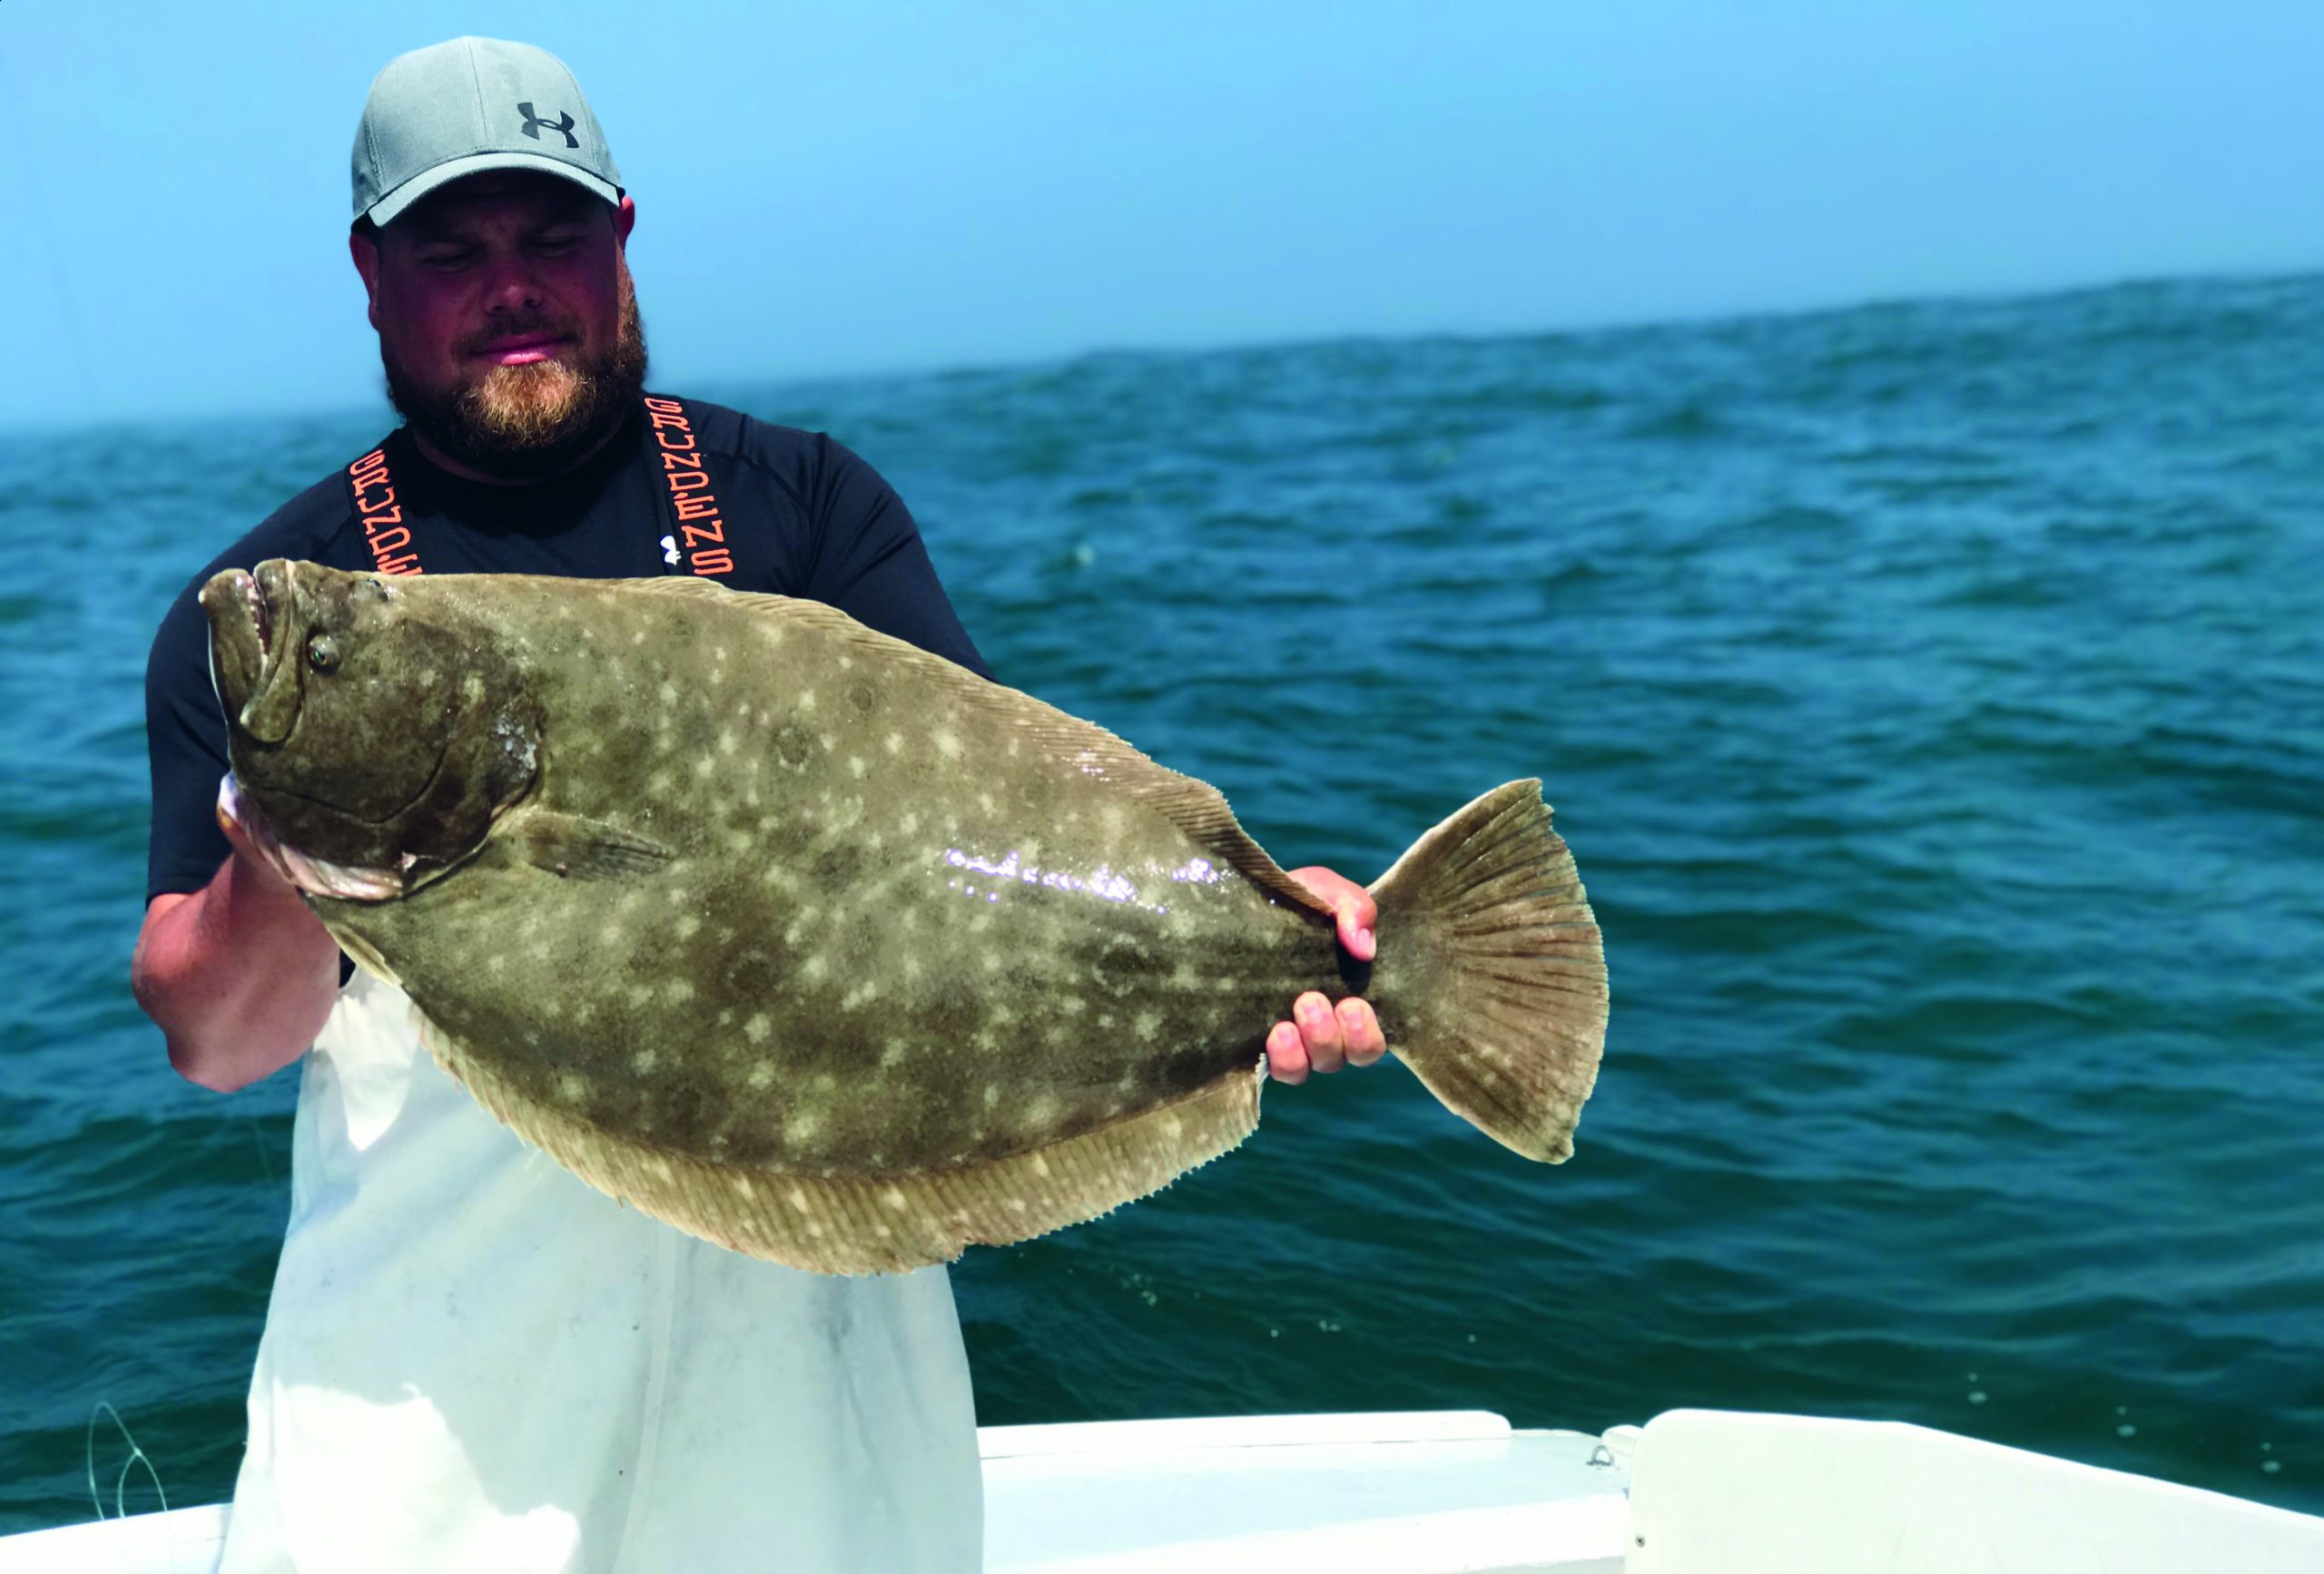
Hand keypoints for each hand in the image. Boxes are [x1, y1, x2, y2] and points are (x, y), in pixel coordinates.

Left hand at [1265, 867, 1384, 1083]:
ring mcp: (1290, 1036)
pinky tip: (1272, 1033)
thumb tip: (1363, 947)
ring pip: (1308, 1069)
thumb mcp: (1327, 890)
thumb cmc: (1297, 901)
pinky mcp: (1255, 1041)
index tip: (1353, 1005)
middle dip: (1333, 1036)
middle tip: (1311, 1000)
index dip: (1365, 1035)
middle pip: (1344, 1057)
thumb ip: (1355, 907)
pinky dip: (1280, 1058)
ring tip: (1286, 1022)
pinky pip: (1274, 1068)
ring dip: (1304, 1050)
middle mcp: (1324, 1025)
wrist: (1243, 901)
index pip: (1370, 1038)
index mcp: (1349, 997)